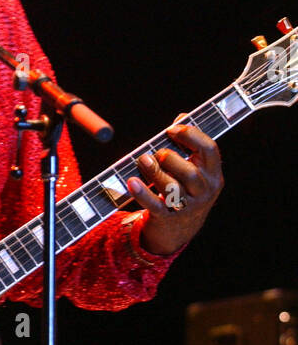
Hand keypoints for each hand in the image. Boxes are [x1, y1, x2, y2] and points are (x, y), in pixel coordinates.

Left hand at [128, 122, 223, 255]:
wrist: (181, 228)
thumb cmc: (186, 187)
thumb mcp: (195, 168)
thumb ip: (189, 144)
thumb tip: (181, 117)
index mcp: (213, 173)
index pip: (210, 150)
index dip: (191, 136)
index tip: (172, 129)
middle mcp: (203, 190)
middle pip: (191, 173)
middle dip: (172, 158)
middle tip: (158, 152)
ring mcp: (187, 206)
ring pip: (173, 189)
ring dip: (156, 172)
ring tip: (143, 160)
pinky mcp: (168, 216)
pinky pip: (154, 205)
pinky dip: (142, 193)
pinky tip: (131, 181)